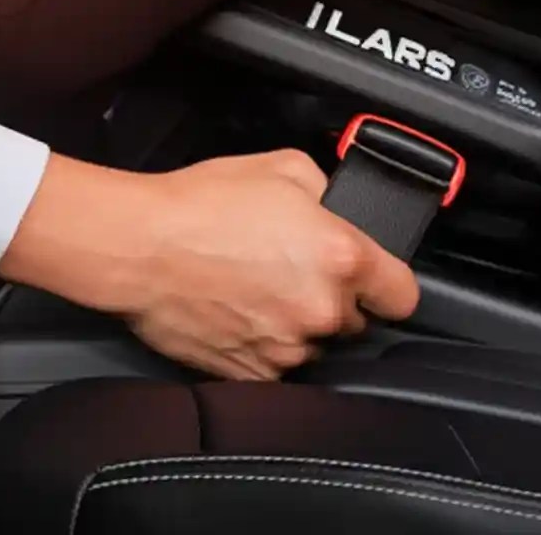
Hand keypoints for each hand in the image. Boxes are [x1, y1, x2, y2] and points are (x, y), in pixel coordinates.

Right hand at [0, 150, 418, 379]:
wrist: (136, 246)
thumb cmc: (200, 204)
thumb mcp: (284, 168)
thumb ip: (329, 194)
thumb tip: (340, 212)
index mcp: (343, 258)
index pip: (404, 296)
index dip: (389, 286)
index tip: (376, 282)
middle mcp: (321, 309)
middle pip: (356, 321)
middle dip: (333, 299)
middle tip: (293, 271)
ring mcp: (287, 348)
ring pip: (315, 345)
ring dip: (298, 325)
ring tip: (257, 289)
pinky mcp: (251, 373)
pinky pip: (277, 366)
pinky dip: (265, 346)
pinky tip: (240, 313)